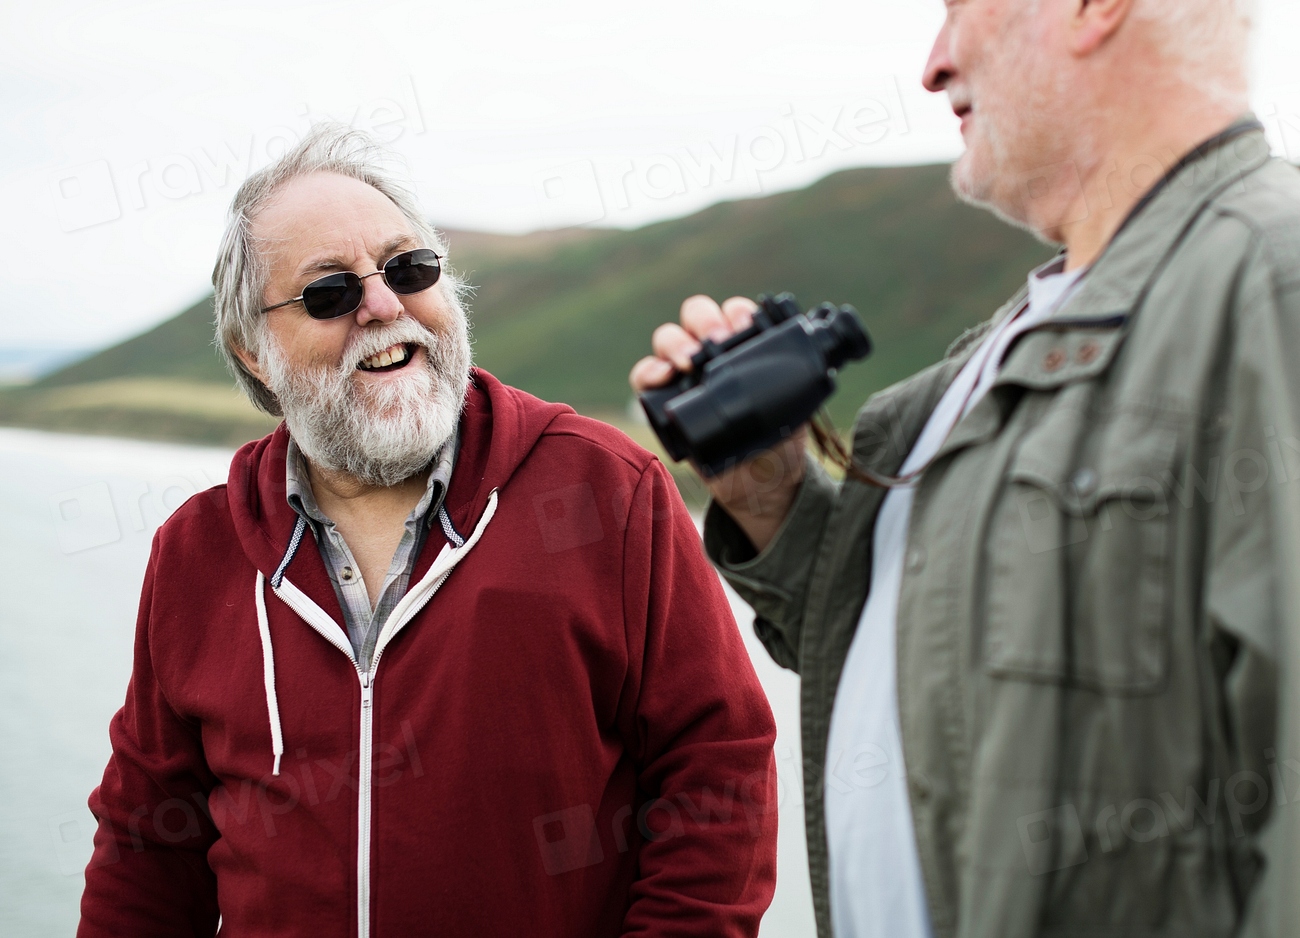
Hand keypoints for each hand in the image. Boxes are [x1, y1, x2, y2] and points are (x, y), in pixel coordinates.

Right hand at [629, 295, 805, 552]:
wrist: (762, 486)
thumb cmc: (780, 442)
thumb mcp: (798, 408)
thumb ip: (800, 386)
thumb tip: (821, 365)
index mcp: (746, 346)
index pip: (735, 312)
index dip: (738, 313)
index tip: (747, 328)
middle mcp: (713, 353)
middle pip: (697, 314)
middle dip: (706, 321)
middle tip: (718, 343)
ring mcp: (685, 375)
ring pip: (668, 338)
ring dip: (676, 343)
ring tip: (689, 363)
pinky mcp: (663, 402)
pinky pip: (645, 376)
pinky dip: (649, 371)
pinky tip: (663, 377)